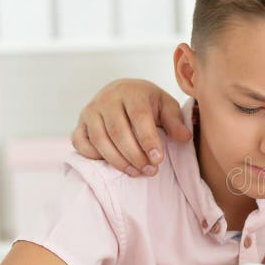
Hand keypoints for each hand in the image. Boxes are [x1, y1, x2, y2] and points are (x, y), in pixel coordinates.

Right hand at [71, 79, 191, 176]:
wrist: (123, 92)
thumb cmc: (148, 102)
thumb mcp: (166, 106)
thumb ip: (175, 121)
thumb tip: (184, 138)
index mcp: (131, 92)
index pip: (139, 117)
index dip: (148, 140)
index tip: (158, 159)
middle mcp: (107, 99)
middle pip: (118, 132)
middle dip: (135, 155)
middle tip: (151, 170)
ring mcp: (90, 111)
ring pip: (100, 140)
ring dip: (118, 160)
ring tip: (136, 172)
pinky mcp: (80, 123)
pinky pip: (80, 143)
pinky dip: (94, 157)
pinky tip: (113, 164)